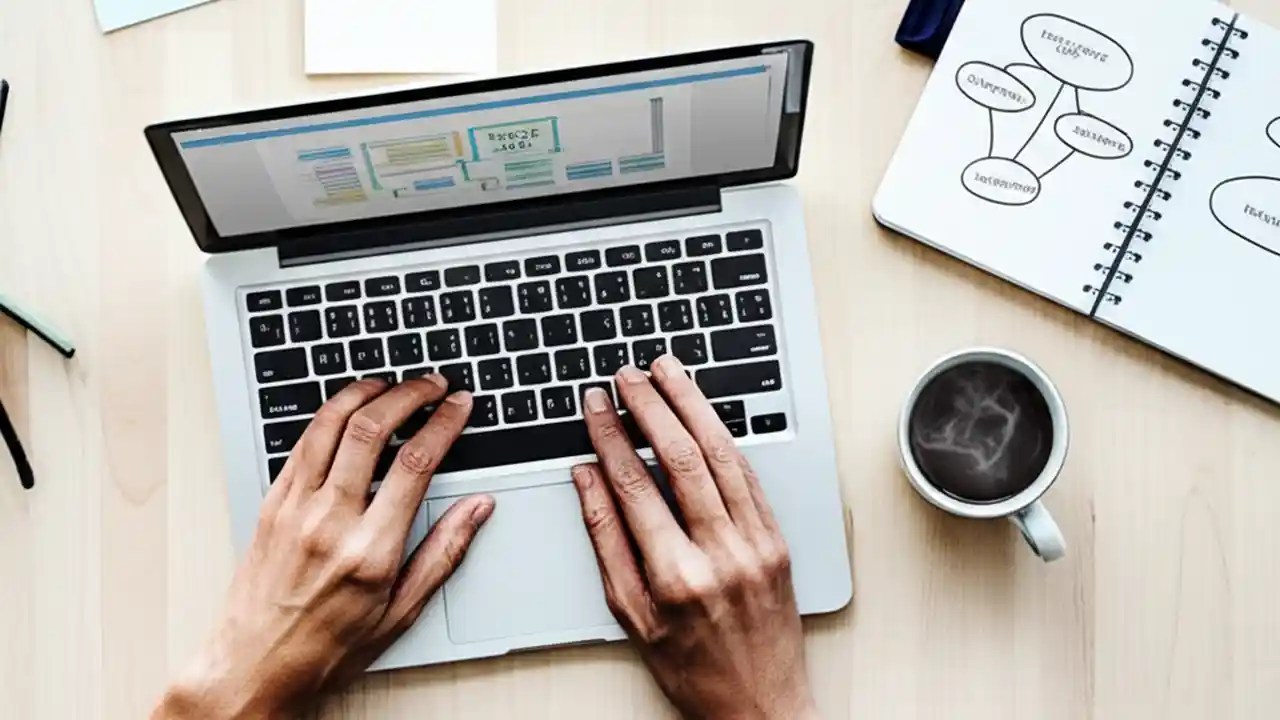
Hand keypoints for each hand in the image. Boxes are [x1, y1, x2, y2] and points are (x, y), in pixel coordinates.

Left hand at [154, 377, 493, 718]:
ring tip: (390, 383)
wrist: (255, 664)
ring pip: (329, 425)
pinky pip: (301, 443)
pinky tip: (348, 408)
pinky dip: (329, 415)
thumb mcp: (402, 611)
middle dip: (408, 394)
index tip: (459, 405)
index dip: (444, 423)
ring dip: (364, 393)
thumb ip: (445, 552)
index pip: (415, 463)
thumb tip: (477, 508)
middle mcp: (329, 521)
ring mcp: (294, 508)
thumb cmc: (328, 645)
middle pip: (371, 430)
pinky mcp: (272, 503)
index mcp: (370, 551)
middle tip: (431, 383)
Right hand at [572, 357, 817, 719]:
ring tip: (668, 373)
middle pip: (683, 458)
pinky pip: (749, 477)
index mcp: (676, 577)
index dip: (610, 436)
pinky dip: (725, 440)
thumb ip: (605, 542)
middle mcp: (722, 554)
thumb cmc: (692, 670)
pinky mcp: (779, 540)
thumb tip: (586, 480)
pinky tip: (705, 415)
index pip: (635, 484)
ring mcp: (757, 544)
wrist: (761, 706)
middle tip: (628, 375)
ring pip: (723, 456)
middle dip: (652, 406)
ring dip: (693, 406)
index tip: (595, 405)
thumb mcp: (630, 616)